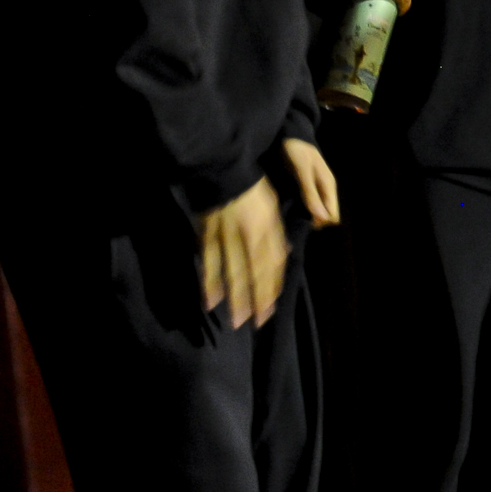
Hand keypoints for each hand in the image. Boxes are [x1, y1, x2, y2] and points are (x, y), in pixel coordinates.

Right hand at [199, 175, 288, 327]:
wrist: (223, 168)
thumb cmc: (252, 188)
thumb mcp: (272, 207)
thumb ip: (275, 233)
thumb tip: (283, 255)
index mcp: (268, 227)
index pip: (273, 262)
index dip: (272, 286)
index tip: (271, 307)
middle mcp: (250, 234)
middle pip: (255, 271)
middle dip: (257, 299)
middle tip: (257, 322)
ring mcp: (227, 235)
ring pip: (233, 271)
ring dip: (236, 297)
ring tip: (236, 320)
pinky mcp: (207, 233)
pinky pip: (209, 261)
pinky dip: (210, 281)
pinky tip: (211, 301)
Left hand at [282, 138, 339, 227]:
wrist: (289, 134)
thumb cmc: (297, 151)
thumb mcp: (302, 172)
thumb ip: (310, 193)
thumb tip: (322, 218)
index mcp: (328, 185)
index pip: (332, 214)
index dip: (321, 223)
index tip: (305, 226)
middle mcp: (325, 188)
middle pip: (325, 214)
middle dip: (314, 222)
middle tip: (295, 224)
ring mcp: (316, 187)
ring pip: (317, 210)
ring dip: (307, 216)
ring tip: (291, 220)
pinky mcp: (306, 187)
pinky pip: (308, 204)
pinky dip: (301, 210)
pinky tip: (290, 211)